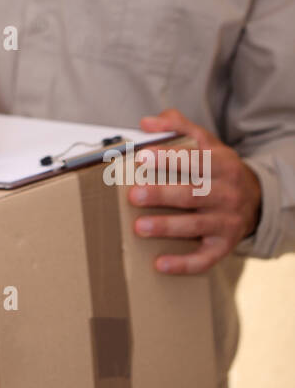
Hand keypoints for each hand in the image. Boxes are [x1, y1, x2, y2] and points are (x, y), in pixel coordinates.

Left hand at [129, 108, 262, 274]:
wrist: (254, 199)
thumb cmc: (219, 169)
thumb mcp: (206, 143)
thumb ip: (178, 127)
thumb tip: (147, 123)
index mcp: (222, 166)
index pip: (194, 161)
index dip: (168, 159)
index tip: (142, 157)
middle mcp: (227, 194)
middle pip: (192, 194)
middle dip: (162, 194)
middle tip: (133, 195)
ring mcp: (227, 222)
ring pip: (195, 226)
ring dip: (167, 227)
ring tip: (139, 227)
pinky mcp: (224, 246)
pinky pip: (205, 258)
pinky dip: (183, 263)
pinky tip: (160, 264)